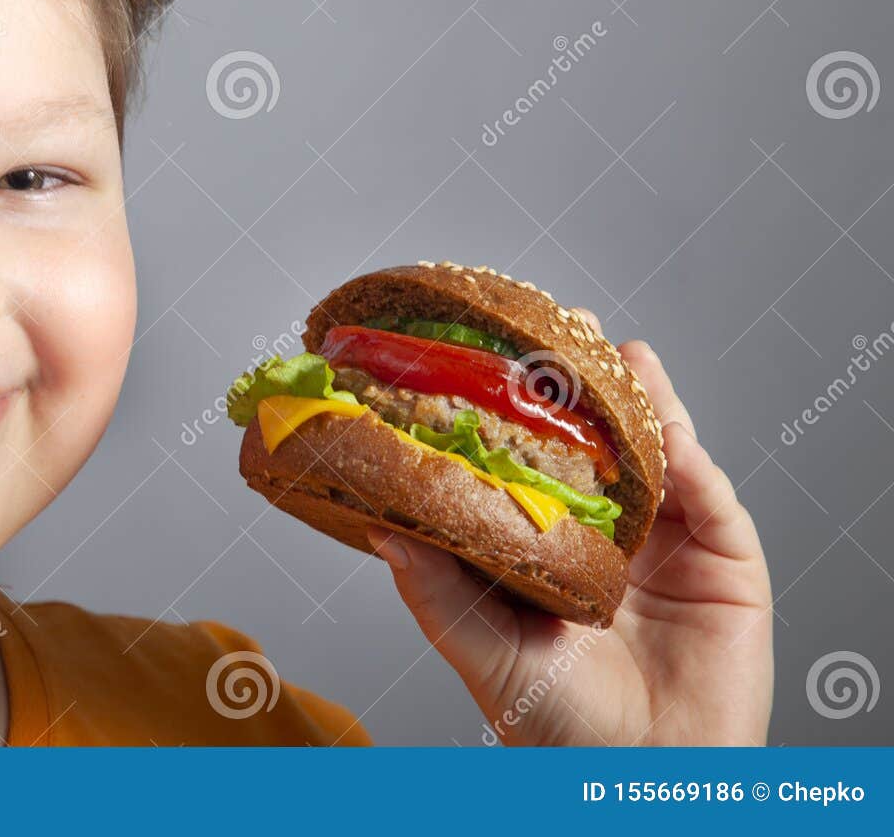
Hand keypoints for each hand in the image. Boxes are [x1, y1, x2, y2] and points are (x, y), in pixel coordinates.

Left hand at [365, 318, 773, 745]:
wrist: (645, 780)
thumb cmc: (557, 728)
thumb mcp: (482, 651)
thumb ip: (435, 589)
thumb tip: (377, 526)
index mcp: (548, 553)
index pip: (532, 467)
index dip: (514, 415)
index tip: (486, 360)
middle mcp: (608, 543)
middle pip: (599, 449)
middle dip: (583, 388)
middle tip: (559, 324)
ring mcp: (669, 550)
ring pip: (658, 459)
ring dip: (644, 404)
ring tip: (620, 354)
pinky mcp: (727, 567)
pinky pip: (712, 501)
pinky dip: (691, 462)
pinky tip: (669, 434)